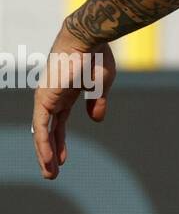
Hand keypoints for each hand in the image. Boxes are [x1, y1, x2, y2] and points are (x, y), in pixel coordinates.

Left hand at [32, 26, 115, 179]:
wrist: (88, 39)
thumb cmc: (97, 56)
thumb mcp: (102, 85)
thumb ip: (98, 103)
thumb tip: (97, 120)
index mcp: (66, 94)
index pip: (59, 124)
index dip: (60, 141)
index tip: (62, 159)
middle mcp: (52, 98)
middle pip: (48, 131)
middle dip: (50, 152)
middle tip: (52, 173)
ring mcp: (46, 99)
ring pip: (42, 133)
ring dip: (45, 154)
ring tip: (50, 173)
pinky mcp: (45, 99)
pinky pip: (42, 127)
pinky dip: (44, 143)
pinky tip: (48, 158)